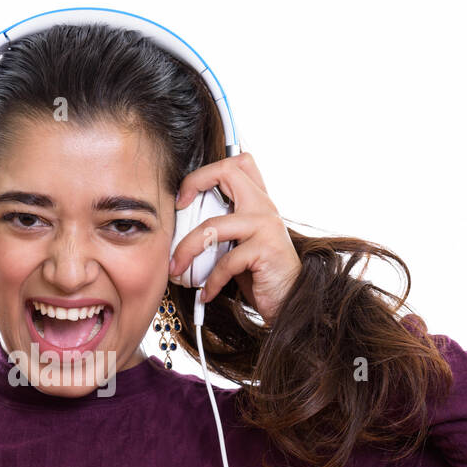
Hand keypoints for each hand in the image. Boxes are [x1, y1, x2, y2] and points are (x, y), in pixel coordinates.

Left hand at [169, 152, 299, 325]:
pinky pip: (225, 261)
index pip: (235, 164)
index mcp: (258, 202)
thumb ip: (220, 229)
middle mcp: (264, 207)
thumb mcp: (238, 245)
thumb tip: (180, 226)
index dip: (204, 173)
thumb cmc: (260, 275)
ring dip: (187, 249)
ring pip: (212, 225)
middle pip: (227, 172)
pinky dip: (210, 281)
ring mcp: (266, 226)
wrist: (290, 301)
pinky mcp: (265, 249)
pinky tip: (206, 293)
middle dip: (194, 183)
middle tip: (177, 207)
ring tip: (176, 268)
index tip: (183, 197)